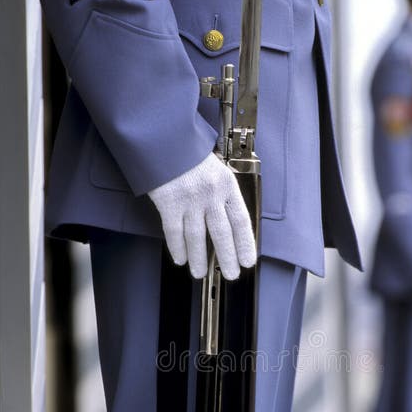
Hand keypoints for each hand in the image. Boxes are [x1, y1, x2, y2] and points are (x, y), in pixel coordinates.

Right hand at [148, 152, 256, 279]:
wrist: (164, 137)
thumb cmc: (190, 153)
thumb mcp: (216, 168)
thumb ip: (222, 192)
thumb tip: (229, 221)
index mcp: (226, 184)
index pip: (241, 220)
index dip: (245, 243)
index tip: (248, 260)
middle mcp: (210, 194)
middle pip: (222, 233)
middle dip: (227, 258)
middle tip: (231, 274)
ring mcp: (189, 199)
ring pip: (197, 237)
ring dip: (199, 259)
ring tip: (200, 273)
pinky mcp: (169, 202)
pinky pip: (174, 232)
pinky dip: (178, 248)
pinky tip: (181, 258)